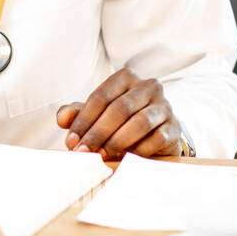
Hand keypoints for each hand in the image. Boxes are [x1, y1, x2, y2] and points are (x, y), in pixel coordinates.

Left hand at [55, 68, 185, 159]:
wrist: (155, 131)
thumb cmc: (119, 119)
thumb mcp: (96, 113)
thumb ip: (76, 113)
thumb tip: (62, 119)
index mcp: (126, 78)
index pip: (100, 97)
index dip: (83, 120)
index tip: (71, 141)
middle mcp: (148, 86)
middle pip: (119, 109)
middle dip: (98, 133)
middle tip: (84, 152)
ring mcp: (165, 106)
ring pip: (139, 123)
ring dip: (117, 142)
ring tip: (101, 155)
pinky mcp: (174, 126)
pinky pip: (156, 139)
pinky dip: (138, 150)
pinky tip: (124, 157)